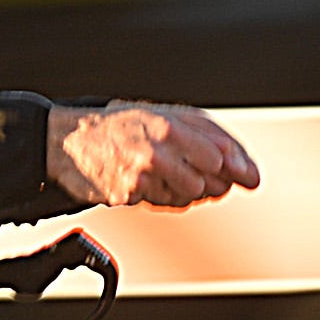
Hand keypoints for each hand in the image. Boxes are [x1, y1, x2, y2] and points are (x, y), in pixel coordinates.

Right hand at [46, 105, 260, 210]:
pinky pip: (161, 203)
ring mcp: (142, 174)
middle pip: (209, 180)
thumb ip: (205, 134)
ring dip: (183, 189)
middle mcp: (158, 149)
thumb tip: (242, 166)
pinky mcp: (127, 194)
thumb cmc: (119, 127)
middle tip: (197, 172)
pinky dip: (159, 196)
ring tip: (164, 174)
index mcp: (170, 125)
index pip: (222, 152)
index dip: (240, 168)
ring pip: (187, 196)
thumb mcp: (164, 115)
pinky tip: (148, 182)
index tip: (249, 178)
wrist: (70, 141)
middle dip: (212, 182)